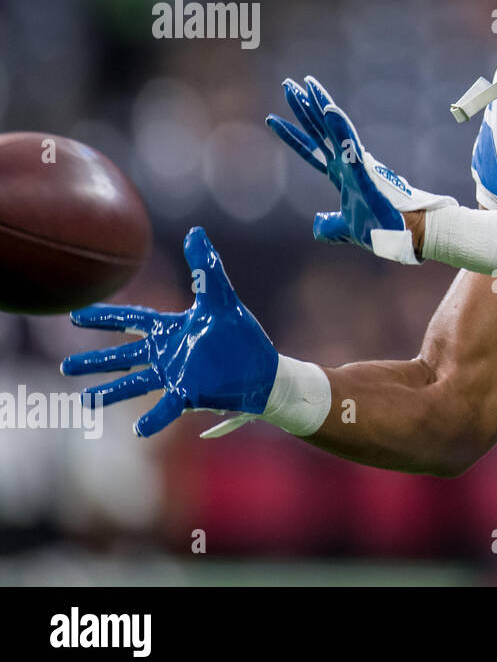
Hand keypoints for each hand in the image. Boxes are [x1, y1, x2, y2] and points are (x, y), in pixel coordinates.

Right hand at [61, 227, 277, 437]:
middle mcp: (166, 354)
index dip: (105, 317)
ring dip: (110, 393)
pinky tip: (138, 430)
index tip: (76, 316)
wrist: (264, 368)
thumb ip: (207, 268)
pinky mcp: (187, 394)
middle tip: (67, 367)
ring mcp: (174, 376)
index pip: (132, 319)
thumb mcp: (222, 298)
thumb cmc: (241, 335)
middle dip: (95, 361)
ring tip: (84, 402)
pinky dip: (152, 419)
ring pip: (134, 384)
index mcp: (171, 329)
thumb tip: (196, 232)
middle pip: (123, 357)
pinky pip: (165, 408)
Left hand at [267, 75, 454, 262]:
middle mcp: (346, 164)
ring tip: (307, 84)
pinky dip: (340, 127)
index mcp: (341, 175)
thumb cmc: (381, 228)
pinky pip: (350, 145)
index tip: (272, 119)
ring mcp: (356, 164)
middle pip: (319, 130)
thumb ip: (330, 225)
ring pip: (335, 128)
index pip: (310, 151)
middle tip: (288, 85)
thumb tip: (317, 225)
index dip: (292, 135)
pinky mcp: (366, 171)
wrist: (403, 235)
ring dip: (321, 106)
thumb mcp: (346, 228)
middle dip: (303, 107)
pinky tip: (329, 110)